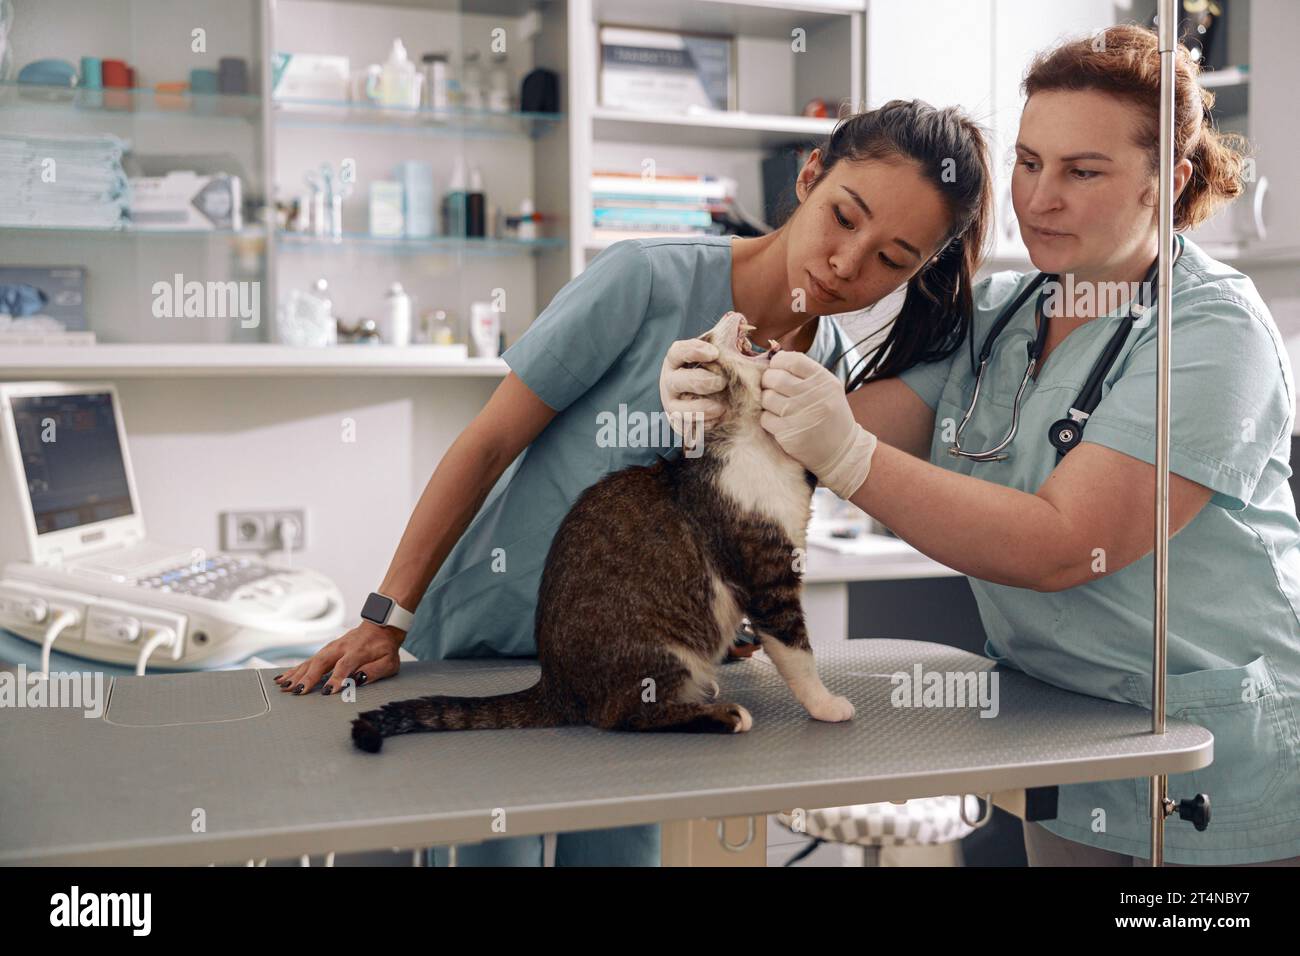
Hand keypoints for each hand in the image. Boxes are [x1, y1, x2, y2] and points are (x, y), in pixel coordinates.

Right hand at [273, 621, 403, 695]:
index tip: (328, 692)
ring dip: (297, 674)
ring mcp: (331, 647)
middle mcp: (341, 647)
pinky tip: (283, 678)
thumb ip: (375, 671)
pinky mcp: (326, 650)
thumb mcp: (389, 661)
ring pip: (311, 661)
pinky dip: (295, 670)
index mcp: (358, 651)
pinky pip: (308, 661)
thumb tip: (358, 680)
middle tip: (298, 691)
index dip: (336, 678)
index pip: (345, 665)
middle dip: (309, 677)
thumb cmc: (385, 648)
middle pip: (322, 662)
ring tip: (284, 687)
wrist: (381, 626)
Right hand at [659, 337, 724, 447]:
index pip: (678, 352)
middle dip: (700, 381)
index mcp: (677, 360)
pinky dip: (702, 426)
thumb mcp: (721, 353)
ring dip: (699, 409)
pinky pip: (686, 427)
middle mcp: (670, 382)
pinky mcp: (680, 424)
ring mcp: (673, 405)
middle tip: (722, 381)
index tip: (715, 353)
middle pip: (678, 381)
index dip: (694, 351)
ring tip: (721, 408)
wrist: (717, 400)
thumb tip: (739, 318)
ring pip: (679, 409)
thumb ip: (727, 336)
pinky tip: (718, 421)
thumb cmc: (717, 370)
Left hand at [759, 350, 878, 499]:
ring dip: (767, 400)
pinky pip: (765, 418)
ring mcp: (800, 415)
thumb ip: (805, 374)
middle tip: (772, 387)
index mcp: (824, 381)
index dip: (778, 362)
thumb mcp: (828, 389)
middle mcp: (813, 396)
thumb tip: (774, 359)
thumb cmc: (830, 415)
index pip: (792, 360)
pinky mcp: (788, 434)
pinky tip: (779, 421)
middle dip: (768, 381)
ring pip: (766, 398)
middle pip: (774, 378)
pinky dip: (768, 418)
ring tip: (777, 405)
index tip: (776, 368)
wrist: (841, 451)